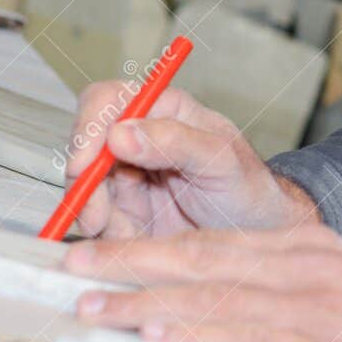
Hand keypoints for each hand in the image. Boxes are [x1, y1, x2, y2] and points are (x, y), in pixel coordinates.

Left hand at [64, 225, 341, 341]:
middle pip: (199, 258)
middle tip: (72, 273)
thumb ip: (284, 285)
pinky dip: (202, 336)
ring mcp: (310, 307)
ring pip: (214, 295)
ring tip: (94, 310)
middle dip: (128, 264)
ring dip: (146, 301)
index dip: (147, 247)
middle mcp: (300, 267)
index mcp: (301, 247)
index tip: (98, 256)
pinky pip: (250, 340)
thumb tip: (217, 305)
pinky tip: (164, 337)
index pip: (209, 240)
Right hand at [65, 81, 315, 238]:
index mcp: (162, 111)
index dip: (88, 127)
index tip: (84, 164)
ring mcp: (126, 176)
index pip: (108, 101)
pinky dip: (109, 235)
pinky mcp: (122, 212)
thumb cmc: (248, 188)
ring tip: (126, 232)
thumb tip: (121, 132)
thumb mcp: (221, 160)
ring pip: (84, 189)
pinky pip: (98, 221)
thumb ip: (175, 141)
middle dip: (85, 184)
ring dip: (95, 214)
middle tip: (96, 216)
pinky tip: (135, 240)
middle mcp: (138, 139)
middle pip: (84, 148)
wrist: (257, 235)